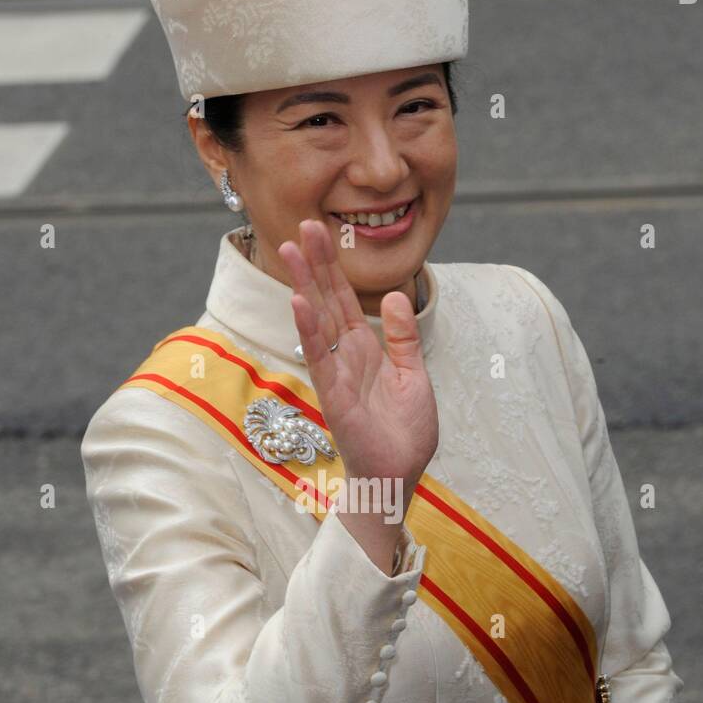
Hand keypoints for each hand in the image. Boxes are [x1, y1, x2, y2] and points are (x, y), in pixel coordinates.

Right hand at [277, 220, 438, 491]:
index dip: (333, 267)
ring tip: (289, 250)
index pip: (344, 300)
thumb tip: (392, 297)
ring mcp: (336, 375)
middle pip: (326, 301)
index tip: (320, 232)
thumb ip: (403, 338)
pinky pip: (320, 358)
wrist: (399, 477)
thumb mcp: (414, 376)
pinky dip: (309, 330)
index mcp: (365, 350)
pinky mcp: (334, 397)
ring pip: (317, 321)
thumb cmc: (404, 435)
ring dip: (303, 284)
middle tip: (300, 225)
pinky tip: (298, 302)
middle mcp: (345, 357)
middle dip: (314, 264)